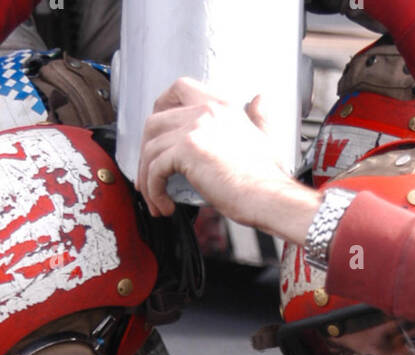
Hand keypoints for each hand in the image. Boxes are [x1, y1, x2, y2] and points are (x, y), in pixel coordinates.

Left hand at [137, 77, 318, 241]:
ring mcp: (195, 127)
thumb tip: (259, 101)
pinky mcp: (187, 150)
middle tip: (148, 174)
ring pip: (150, 148)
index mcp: (221, 104)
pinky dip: (153, 190)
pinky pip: (154, 169)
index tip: (157, 134)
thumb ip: (258, 117)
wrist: (269, 196)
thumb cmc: (267, 177)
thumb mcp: (264, 137)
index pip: (179, 88)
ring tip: (155, 199)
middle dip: (145, 150)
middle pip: (155, 121)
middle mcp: (206, 109)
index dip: (161, 108)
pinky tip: (164, 205)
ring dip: (146, 176)